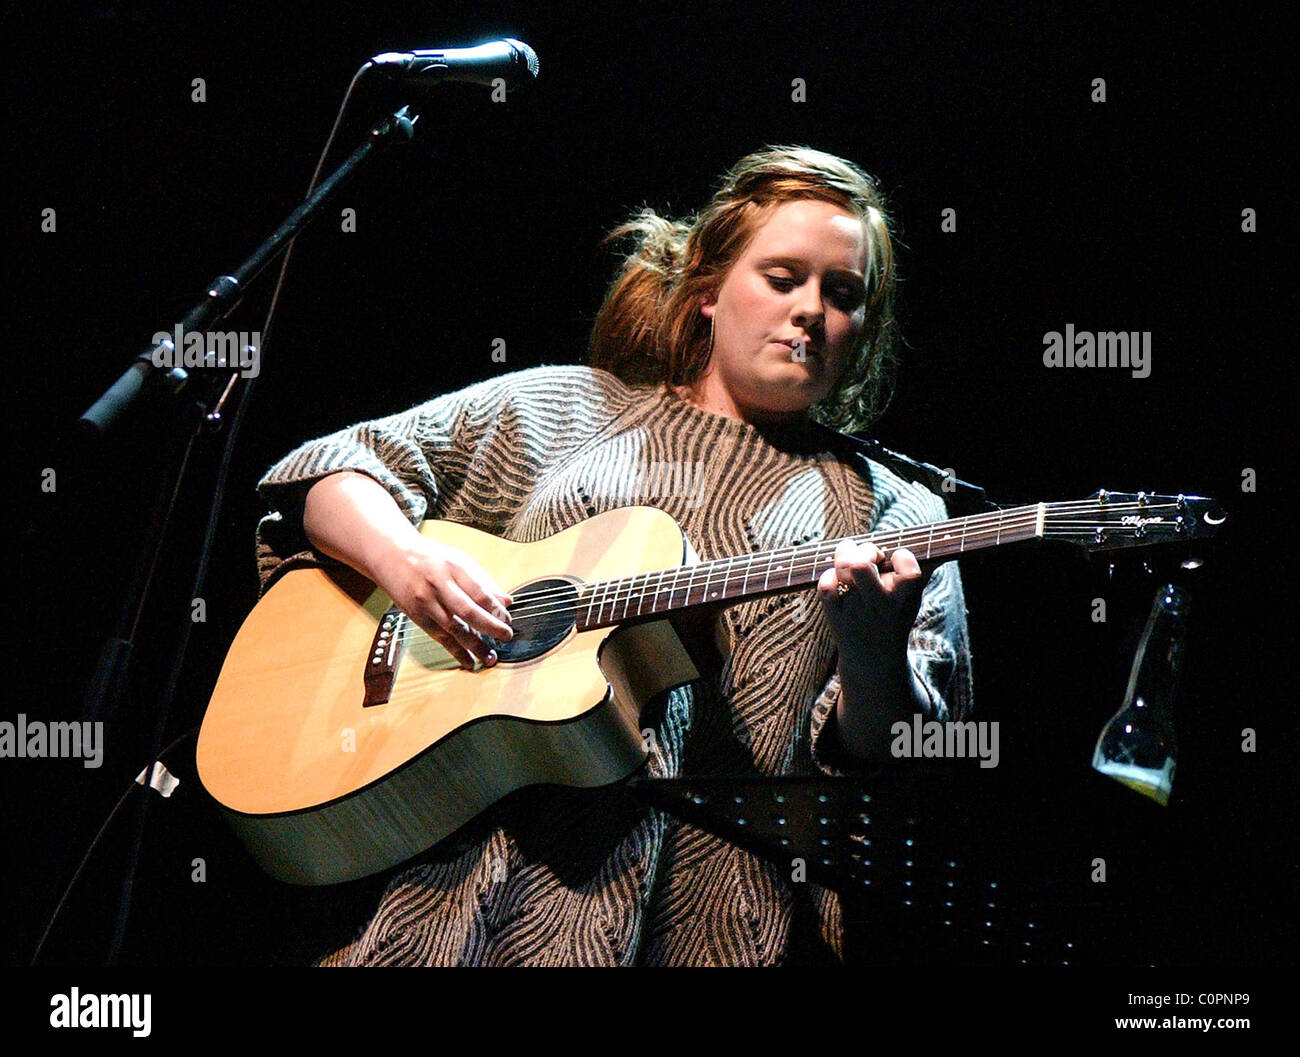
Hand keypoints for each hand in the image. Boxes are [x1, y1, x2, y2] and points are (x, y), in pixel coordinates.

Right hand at [373, 536, 512, 669]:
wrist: (391, 556)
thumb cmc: (430, 559)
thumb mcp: (459, 561)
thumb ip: (483, 581)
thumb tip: (506, 601)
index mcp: (454, 567)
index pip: (479, 592)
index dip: (496, 610)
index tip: (508, 620)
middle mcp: (439, 584)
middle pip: (467, 611)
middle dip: (490, 627)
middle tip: (505, 637)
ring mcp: (425, 601)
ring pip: (453, 628)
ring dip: (474, 646)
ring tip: (490, 657)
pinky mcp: (416, 615)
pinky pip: (438, 637)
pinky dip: (455, 651)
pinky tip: (468, 660)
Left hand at [817, 539, 927, 688]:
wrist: (873, 659)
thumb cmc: (895, 616)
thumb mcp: (913, 598)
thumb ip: (924, 568)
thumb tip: (947, 540)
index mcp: (903, 598)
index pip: (909, 571)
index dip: (903, 556)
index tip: (901, 558)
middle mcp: (879, 604)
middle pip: (861, 565)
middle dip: (866, 549)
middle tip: (872, 556)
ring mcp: (855, 608)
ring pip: (844, 569)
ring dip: (846, 554)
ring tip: (852, 558)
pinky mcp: (835, 613)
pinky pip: (826, 585)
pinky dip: (830, 576)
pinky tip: (840, 580)